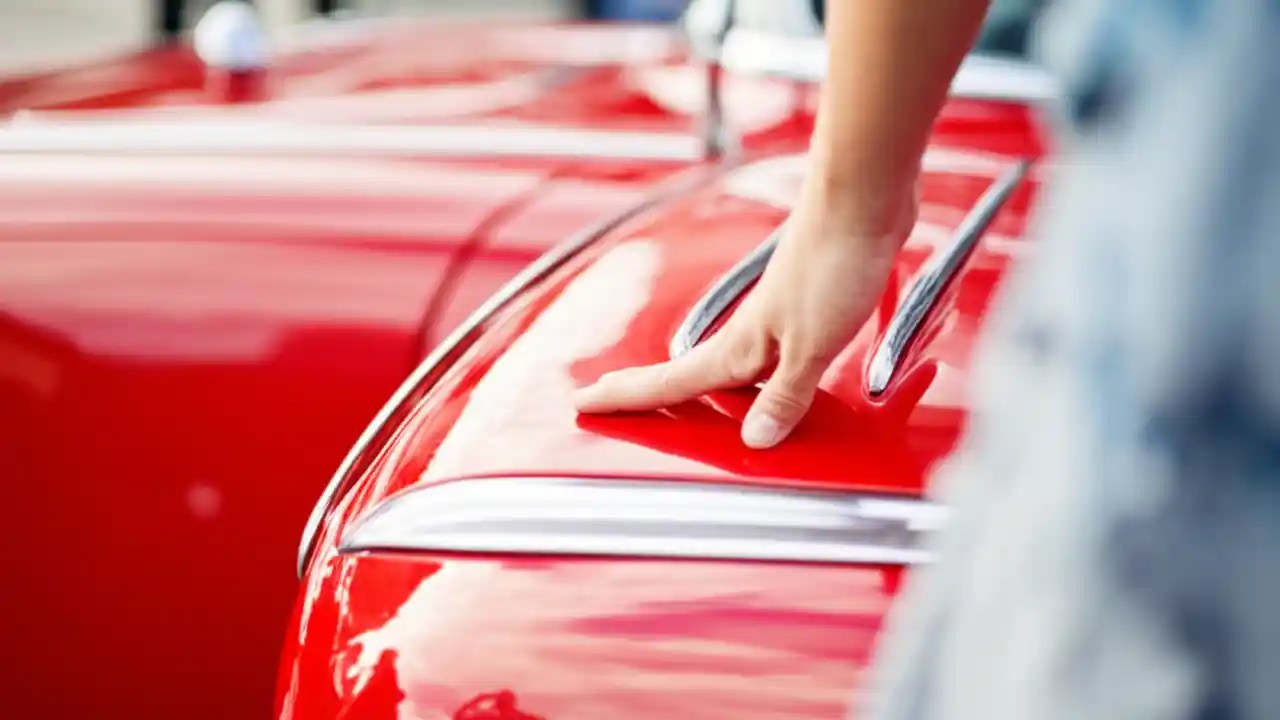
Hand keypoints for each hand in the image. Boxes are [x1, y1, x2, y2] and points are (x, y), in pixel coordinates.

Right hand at [574, 180, 914, 448]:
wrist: (862, 195)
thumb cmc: (834, 259)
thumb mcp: (814, 343)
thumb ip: (785, 394)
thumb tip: (754, 441)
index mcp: (740, 344)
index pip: (671, 382)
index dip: (625, 397)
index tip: (583, 404)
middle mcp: (751, 332)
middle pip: (687, 373)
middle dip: (645, 390)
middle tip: (607, 400)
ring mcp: (777, 317)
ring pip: (726, 364)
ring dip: (697, 383)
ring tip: (677, 402)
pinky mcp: (808, 305)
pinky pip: (767, 355)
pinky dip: (753, 374)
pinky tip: (765, 378)